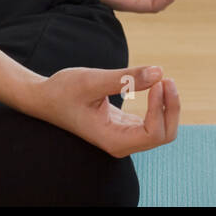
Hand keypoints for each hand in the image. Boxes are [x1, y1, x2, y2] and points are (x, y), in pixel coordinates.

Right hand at [31, 65, 178, 158]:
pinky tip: (155, 85)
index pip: (153, 134)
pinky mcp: (124, 125)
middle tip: (167, 78)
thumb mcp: (92, 80)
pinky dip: (158, 104)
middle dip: (170, 108)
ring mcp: (124, 136)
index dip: (161, 108)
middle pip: (163, 134)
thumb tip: (159, 72)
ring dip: (167, 106)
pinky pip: (151, 120)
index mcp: (113, 140)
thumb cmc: (63, 90)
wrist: (45, 97)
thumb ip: (126, 78)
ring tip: (163, 79)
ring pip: (160, 129)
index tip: (158, 82)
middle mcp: (121, 143)